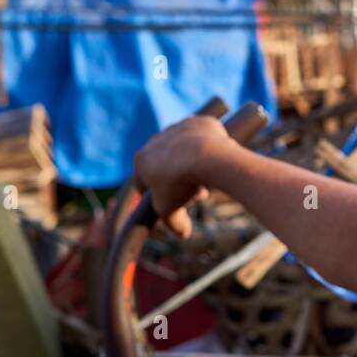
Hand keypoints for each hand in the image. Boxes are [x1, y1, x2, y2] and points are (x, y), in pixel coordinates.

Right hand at [132, 116, 230, 237]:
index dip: (160, 195)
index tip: (177, 201)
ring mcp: (177, 128)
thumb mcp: (170, 211)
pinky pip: (204, 138)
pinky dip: (208, 149)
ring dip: (193, 164)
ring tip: (207, 179)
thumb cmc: (180, 185)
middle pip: (167, 164)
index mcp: (141, 160)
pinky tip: (216, 160)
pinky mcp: (199, 122)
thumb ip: (174, 224)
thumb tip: (183, 234)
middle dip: (179, 180)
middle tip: (197, 193)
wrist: (205, 157)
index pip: (145, 181)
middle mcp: (155, 140)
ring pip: (185, 150)